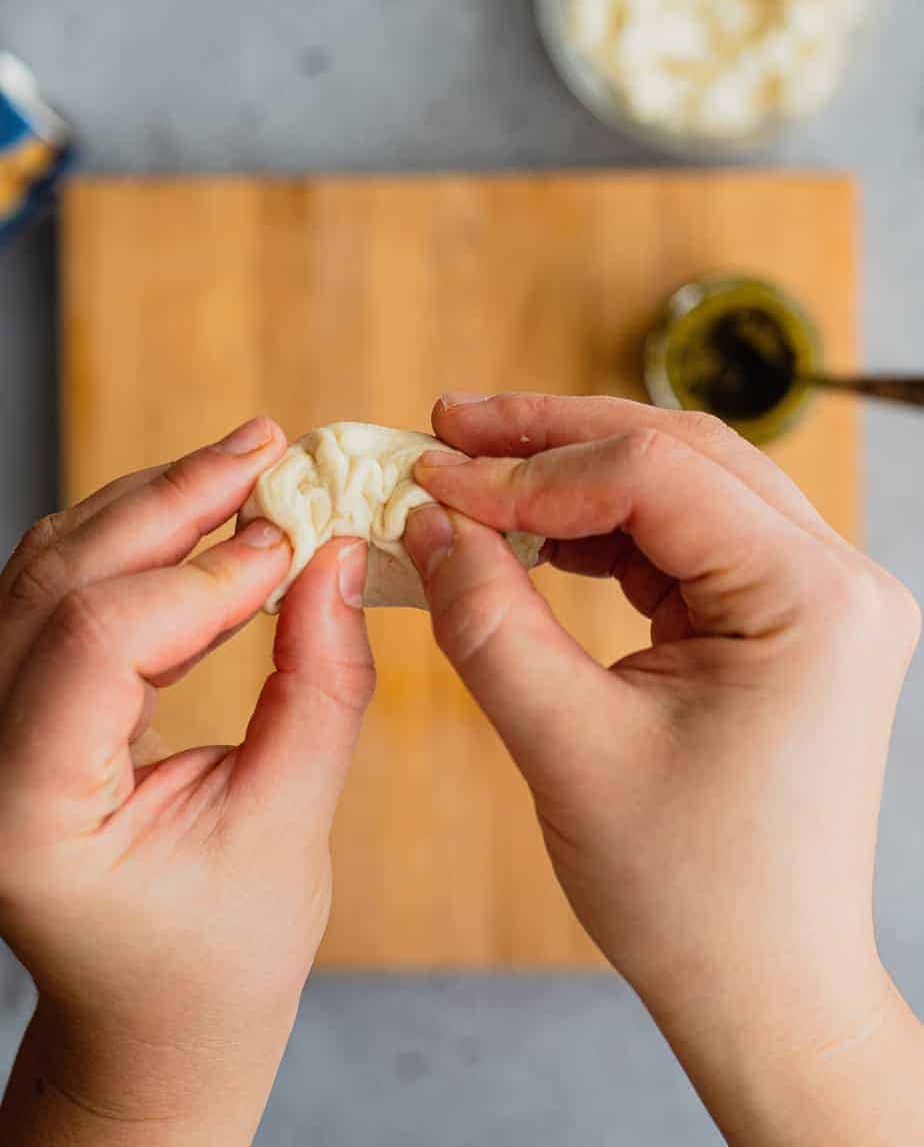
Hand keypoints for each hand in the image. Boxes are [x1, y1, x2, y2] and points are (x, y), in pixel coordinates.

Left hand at [0, 418, 374, 1146]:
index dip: (204, 576)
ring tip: (243, 464)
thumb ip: (319, 689)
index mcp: (24, 816)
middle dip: (170, 500)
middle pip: (56, 579)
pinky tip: (198, 516)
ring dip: (148, 504)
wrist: (153, 1013)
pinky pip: (54, 589)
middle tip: (266, 448)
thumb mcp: (286, 831)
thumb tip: (336, 559)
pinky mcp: (11, 703)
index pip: (95, 642)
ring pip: (45, 566)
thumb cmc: (220, 955)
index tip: (296, 542)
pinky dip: (130, 540)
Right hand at [405, 393, 922, 1145]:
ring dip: (577, 473)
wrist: (765, 987)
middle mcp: (836, 578)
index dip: (529, 469)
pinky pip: (689, 538)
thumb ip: (488, 618)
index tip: (430, 476)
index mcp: (811, 599)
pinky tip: (535, 533)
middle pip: (679, 453)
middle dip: (554, 437)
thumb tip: (427, 520)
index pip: (655, 476)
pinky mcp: (787, 618)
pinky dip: (607, 528)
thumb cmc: (687, 893)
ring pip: (684, 483)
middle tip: (449, 426)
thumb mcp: (567, 747)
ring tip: (477, 472)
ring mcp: (819, 595)